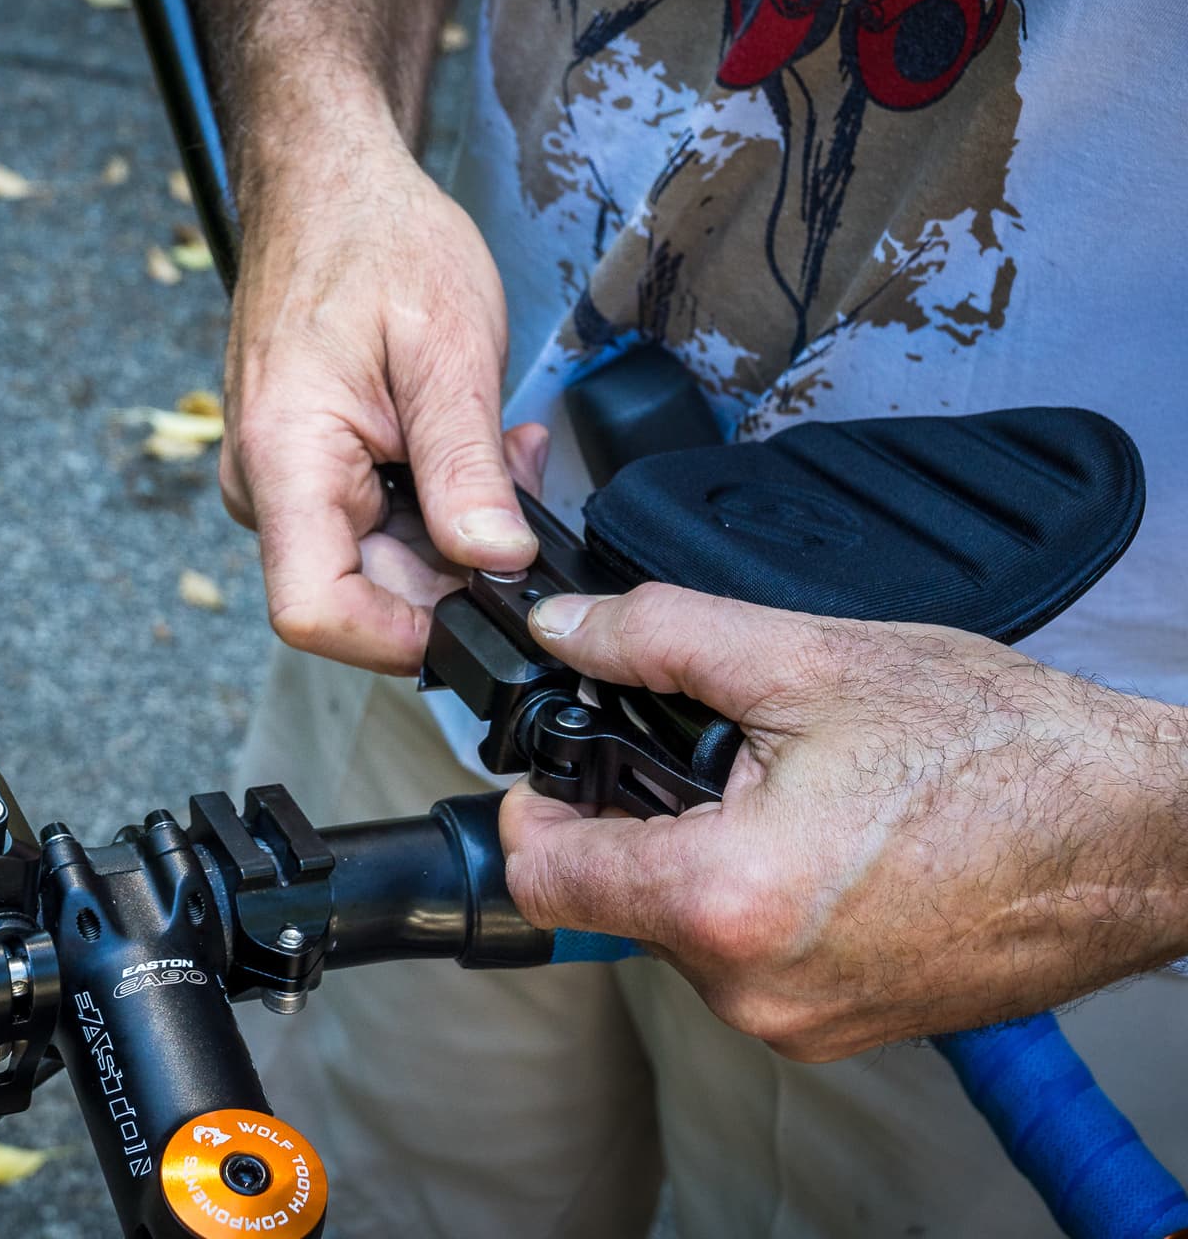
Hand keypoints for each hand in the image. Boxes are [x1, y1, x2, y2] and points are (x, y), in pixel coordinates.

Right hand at [221, 128, 547, 674]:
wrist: (327, 185)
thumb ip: (467, 468)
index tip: (482, 606)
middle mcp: (267, 485)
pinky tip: (465, 449)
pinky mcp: (305, 475)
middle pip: (362, 596)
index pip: (315, 613)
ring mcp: (282, 484)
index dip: (402, 636)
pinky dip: (435, 505)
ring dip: (454, 531)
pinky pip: (375, 527)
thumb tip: (497, 565)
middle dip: (456, 568)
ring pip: (379, 567)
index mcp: (285, 458)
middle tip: (519, 491)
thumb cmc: (375, 239)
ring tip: (497, 450)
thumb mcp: (449, 347)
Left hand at [499, 583, 1187, 1060]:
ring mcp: (801, 1023)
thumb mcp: (807, 660)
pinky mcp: (843, 1028)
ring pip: (684, 930)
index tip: (554, 765)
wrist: (1138, 833)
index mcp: (726, 904)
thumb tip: (568, 631)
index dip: (533, 806)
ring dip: (703, 855)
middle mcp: (752, 990)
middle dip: (638, 819)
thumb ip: (659, 640)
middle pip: (615, 900)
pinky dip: (758, 897)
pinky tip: (825, 836)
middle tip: (707, 751)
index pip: (543, 878)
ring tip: (787, 788)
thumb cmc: (999, 750)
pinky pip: (751, 960)